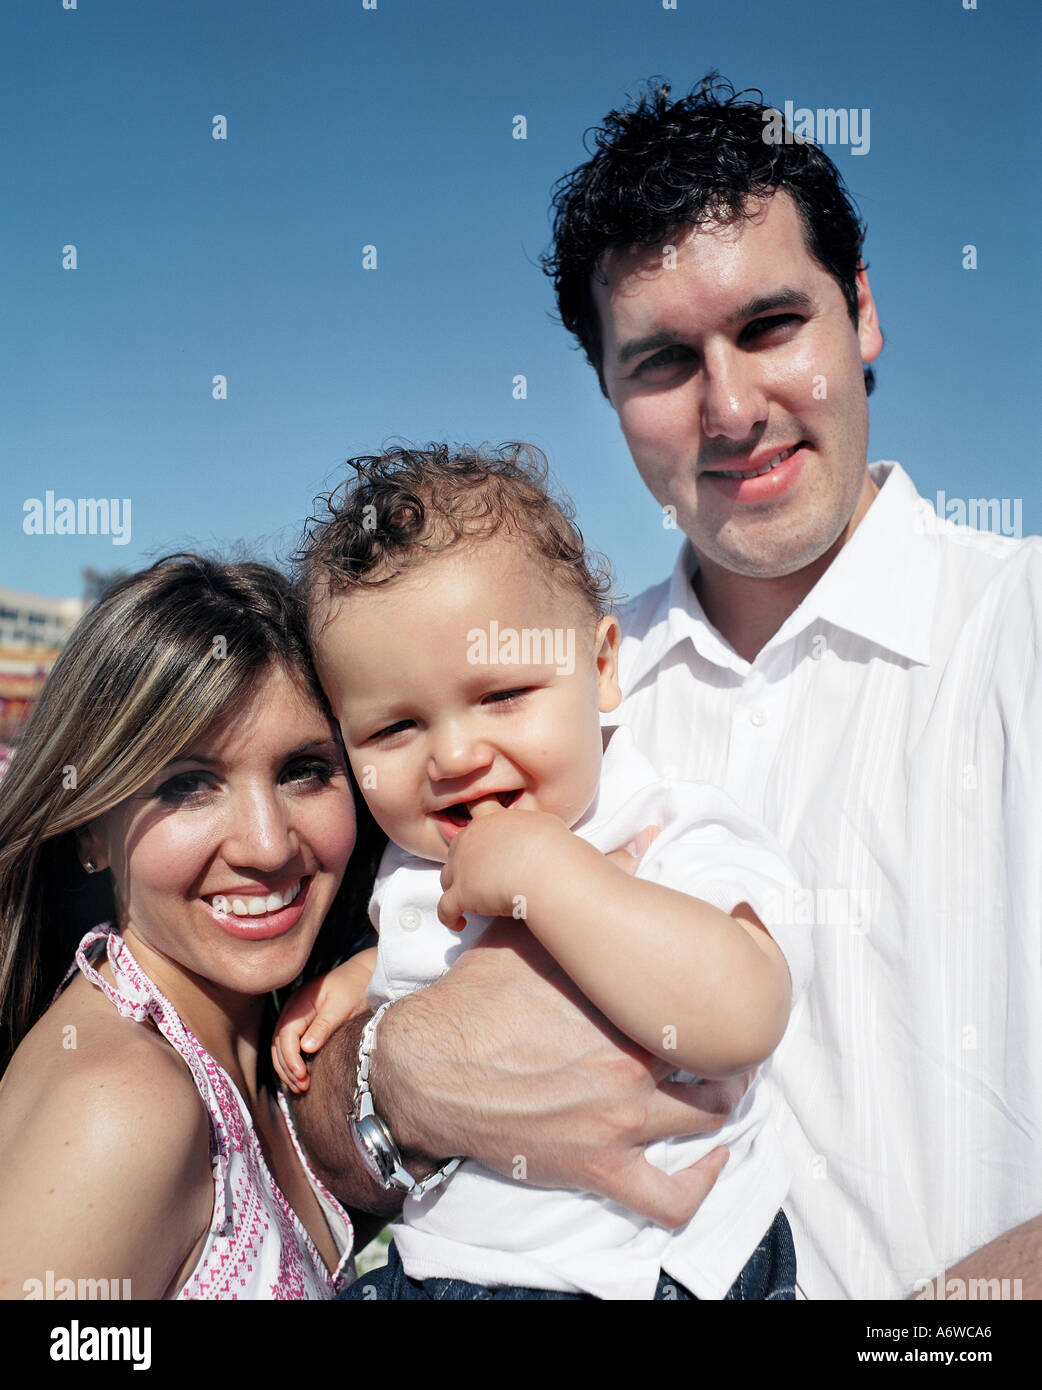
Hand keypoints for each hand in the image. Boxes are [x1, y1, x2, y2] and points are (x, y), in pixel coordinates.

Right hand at [272, 949, 377, 1092]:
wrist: (364, 975)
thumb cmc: (355, 988)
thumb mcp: (342, 1006)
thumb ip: (323, 1025)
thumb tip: (306, 1048)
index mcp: (300, 1003)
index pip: (286, 1035)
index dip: (291, 1058)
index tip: (302, 1076)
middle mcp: (292, 1009)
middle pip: (278, 1043)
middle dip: (287, 1067)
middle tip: (302, 1086)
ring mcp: (295, 1016)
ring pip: (280, 1046)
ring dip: (287, 1067)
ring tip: (300, 1086)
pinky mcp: (302, 1023)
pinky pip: (289, 1045)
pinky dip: (291, 1061)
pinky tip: (300, 1075)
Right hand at [374, 919, 746, 1228]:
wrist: (427, 1067)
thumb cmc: (476, 994)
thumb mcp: (532, 930)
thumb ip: (598, 883)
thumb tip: (647, 836)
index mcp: (622, 1004)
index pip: (701, 999)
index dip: (717, 990)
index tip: (721, 985)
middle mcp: (633, 1063)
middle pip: (716, 1059)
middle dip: (726, 1048)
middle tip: (723, 1038)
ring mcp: (619, 1121)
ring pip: (707, 1119)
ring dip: (721, 1102)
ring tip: (719, 1085)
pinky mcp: (599, 1167)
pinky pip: (670, 1198)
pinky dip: (700, 1185)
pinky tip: (712, 1162)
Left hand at [438, 798, 568, 929]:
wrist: (545, 871)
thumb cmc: (552, 850)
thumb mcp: (544, 824)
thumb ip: (530, 827)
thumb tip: (535, 835)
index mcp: (492, 820)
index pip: (477, 808)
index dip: (475, 819)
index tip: (478, 830)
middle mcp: (471, 839)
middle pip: (457, 847)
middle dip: (464, 861)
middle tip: (478, 875)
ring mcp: (461, 867)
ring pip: (447, 877)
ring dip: (455, 888)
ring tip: (467, 902)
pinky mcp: (461, 893)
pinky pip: (445, 908)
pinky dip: (449, 917)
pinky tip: (459, 923)